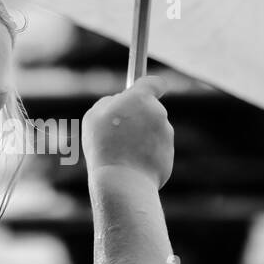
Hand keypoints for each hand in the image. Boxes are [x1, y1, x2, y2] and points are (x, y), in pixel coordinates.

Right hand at [81, 74, 173, 189]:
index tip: (149, 90)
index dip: (151, 86)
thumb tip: (118, 101)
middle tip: (118, 132)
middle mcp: (157, 113)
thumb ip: (109, 103)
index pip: (154, 83)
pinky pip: (155, 150)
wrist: (122, 180)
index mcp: (140, 99)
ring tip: (122, 152)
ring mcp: (166, 135)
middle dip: (138, 117)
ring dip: (141, 137)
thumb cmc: (104, 146)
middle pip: (150, 109)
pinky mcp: (169, 154)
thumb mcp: (94, 117)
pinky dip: (145, 155)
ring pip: (153, 131)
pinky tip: (131, 164)